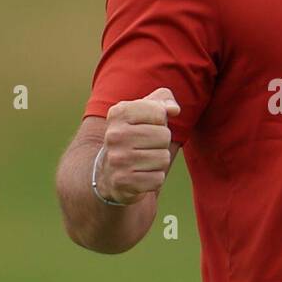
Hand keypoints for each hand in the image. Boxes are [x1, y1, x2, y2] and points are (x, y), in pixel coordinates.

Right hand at [98, 88, 180, 203]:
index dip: (160, 121)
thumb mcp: (144, 110)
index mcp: (119, 112)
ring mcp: (117, 159)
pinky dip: (154, 179)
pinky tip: (140, 175)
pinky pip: (158, 179)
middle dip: (162, 143)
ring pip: (163, 158)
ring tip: (143, 161)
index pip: (159, 112)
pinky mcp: (122, 182)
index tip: (147, 126)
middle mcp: (114, 135)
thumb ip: (163, 99)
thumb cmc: (134, 135)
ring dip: (159, 162)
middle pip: (164, 136)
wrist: (108, 171)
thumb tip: (174, 110)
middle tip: (146, 147)